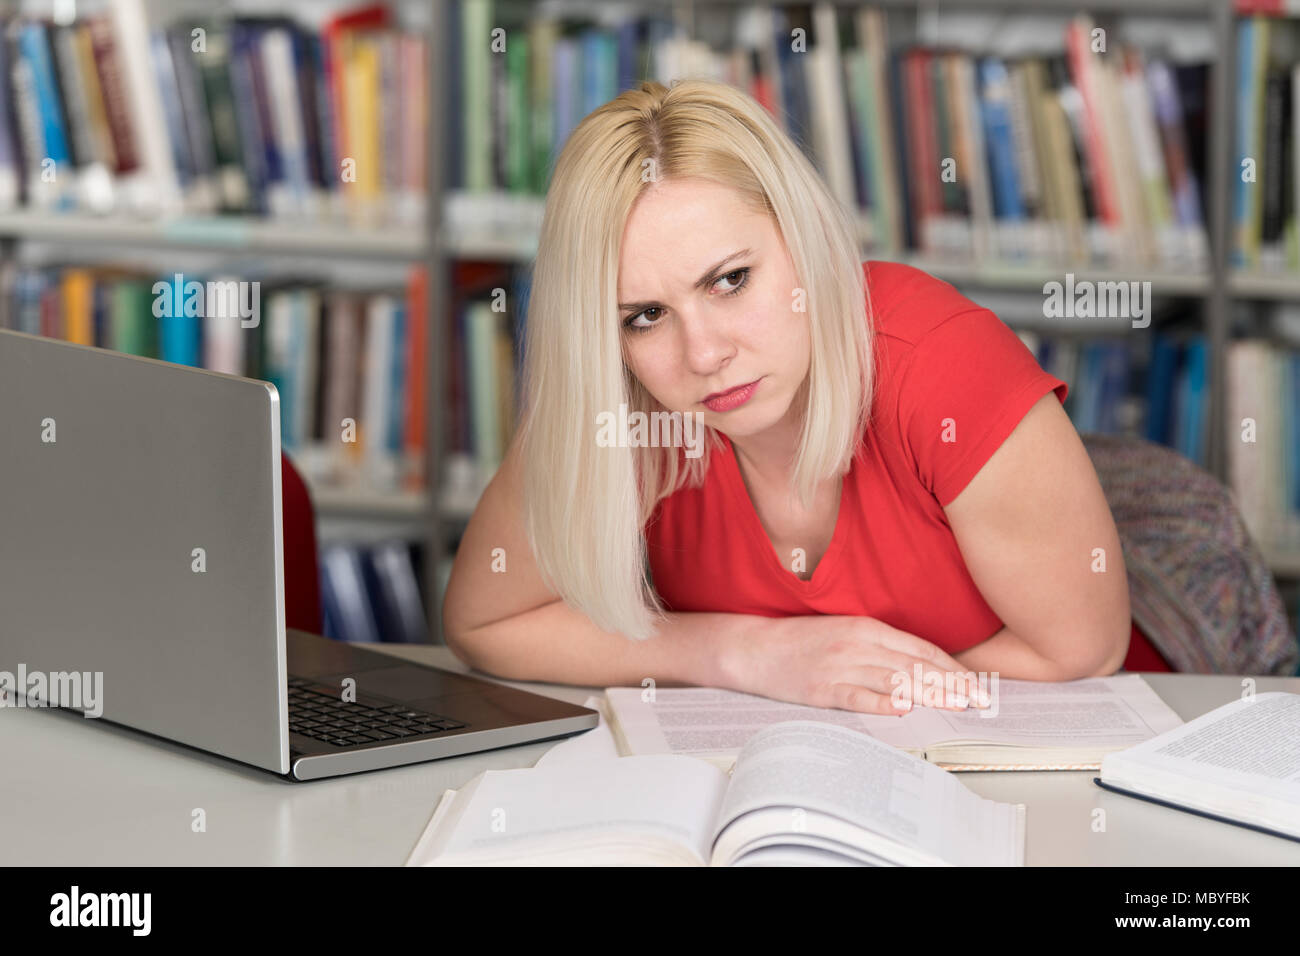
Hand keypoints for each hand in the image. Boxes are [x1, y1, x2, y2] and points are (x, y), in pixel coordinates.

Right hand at [724, 615, 990, 715]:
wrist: (753, 648)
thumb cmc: (800, 641)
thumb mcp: (844, 633)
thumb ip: (880, 647)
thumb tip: (921, 667)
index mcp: (865, 626)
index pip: (920, 648)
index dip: (951, 667)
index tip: (975, 684)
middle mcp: (857, 644)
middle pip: (914, 665)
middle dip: (951, 684)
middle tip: (979, 700)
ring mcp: (839, 666)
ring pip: (893, 680)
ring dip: (928, 694)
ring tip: (956, 705)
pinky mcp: (821, 688)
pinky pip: (857, 696)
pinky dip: (880, 702)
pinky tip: (902, 708)